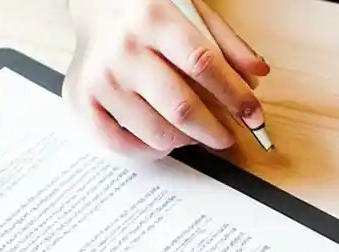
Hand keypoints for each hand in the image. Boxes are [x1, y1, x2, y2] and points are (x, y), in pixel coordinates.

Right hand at [65, 0, 269, 155]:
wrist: (95, 4)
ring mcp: (100, 78)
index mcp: (153, 16)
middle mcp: (123, 48)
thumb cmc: (148, 10)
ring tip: (195, 134)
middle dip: (215, 130)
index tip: (254, 116)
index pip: (203, 64)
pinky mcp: (82, 101)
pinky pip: (123, 144)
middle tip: (228, 137)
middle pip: (180, 107)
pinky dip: (151, 150)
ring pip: (157, 132)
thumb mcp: (192, 10)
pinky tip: (164, 139)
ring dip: (186, 141)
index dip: (235, 96)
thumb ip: (225, 42)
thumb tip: (256, 76)